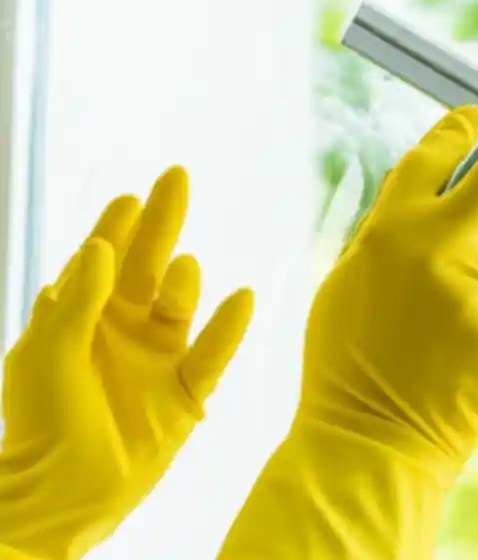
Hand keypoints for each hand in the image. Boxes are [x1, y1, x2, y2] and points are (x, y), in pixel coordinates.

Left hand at [0, 168, 253, 559]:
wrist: (65, 493)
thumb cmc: (42, 421)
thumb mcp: (45, 355)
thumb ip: (75, 301)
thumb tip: (98, 247)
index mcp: (83, 314)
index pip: (102, 257)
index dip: (116, 225)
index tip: (131, 196)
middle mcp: (124, 327)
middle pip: (149, 263)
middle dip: (163, 220)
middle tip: (177, 176)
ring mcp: (158, 357)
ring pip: (180, 304)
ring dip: (183, 282)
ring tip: (182, 270)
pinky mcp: (186, 392)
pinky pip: (214, 353)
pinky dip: (230, 327)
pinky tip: (243, 298)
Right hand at [300, 105, 477, 473]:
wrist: (369, 443)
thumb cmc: (350, 366)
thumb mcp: (348, 284)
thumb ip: (391, 234)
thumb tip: (437, 193)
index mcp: (389, 230)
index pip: (434, 156)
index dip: (459, 131)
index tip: (475, 120)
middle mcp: (438, 248)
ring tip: (475, 313)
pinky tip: (475, 358)